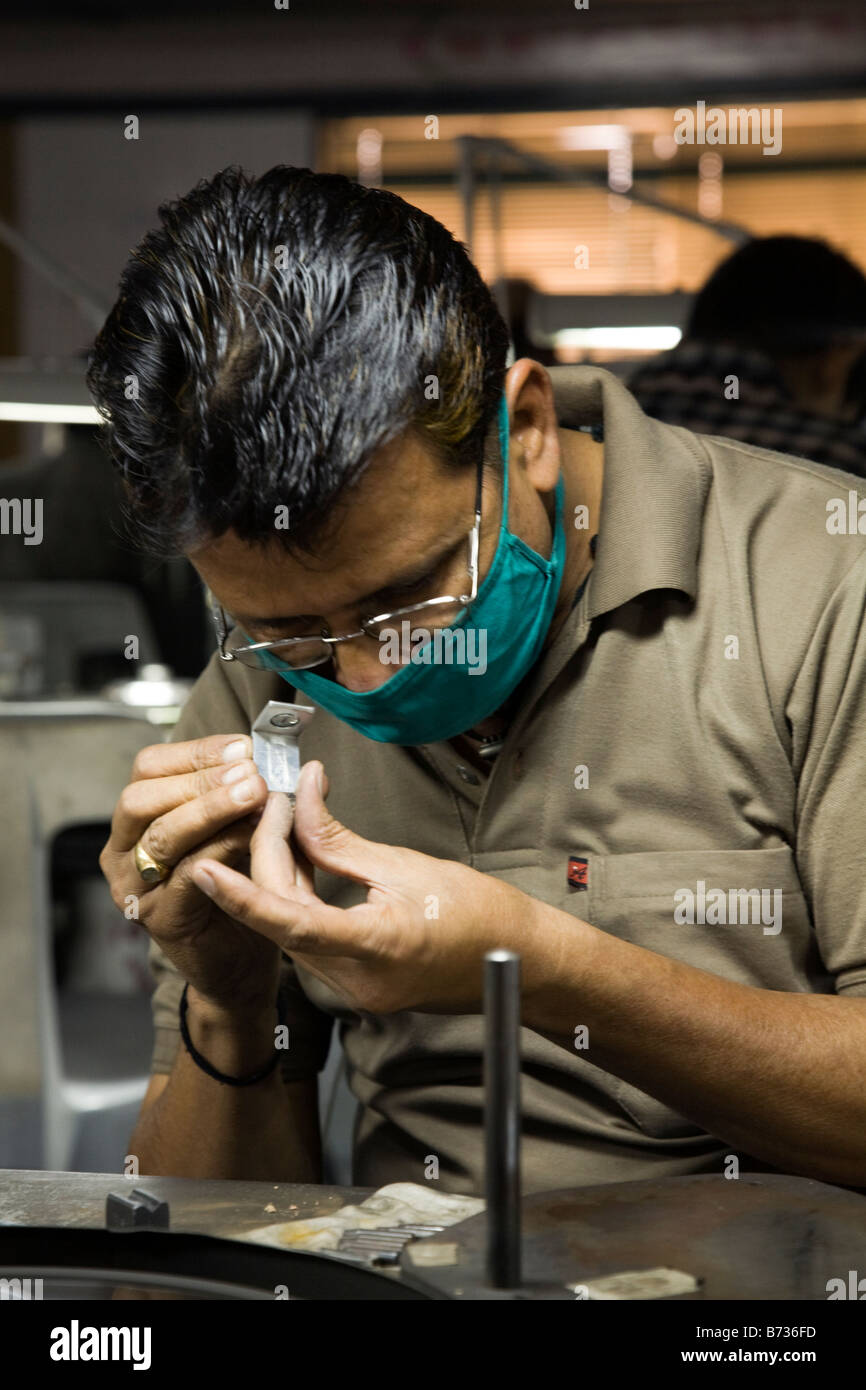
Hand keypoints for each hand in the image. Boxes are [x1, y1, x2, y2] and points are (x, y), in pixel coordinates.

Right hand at [100, 733, 280, 1013]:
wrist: (240, 963)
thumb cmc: (241, 891)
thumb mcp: (253, 833)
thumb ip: (271, 801)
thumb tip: (311, 770)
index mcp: (139, 818)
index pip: (150, 767)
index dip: (197, 752)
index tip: (245, 747)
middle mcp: (125, 851)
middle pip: (142, 797)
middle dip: (200, 780)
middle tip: (250, 775)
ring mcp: (136, 887)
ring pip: (161, 835)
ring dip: (209, 809)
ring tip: (254, 795)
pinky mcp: (161, 918)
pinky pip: (185, 876)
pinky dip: (219, 850)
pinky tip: (249, 837)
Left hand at [190, 760, 552, 1014]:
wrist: (522, 960)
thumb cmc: (480, 913)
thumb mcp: (405, 866)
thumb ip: (340, 841)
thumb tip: (302, 800)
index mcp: (372, 948)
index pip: (287, 921)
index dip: (240, 895)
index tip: (204, 869)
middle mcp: (354, 979)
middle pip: (283, 917)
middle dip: (269, 858)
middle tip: (279, 802)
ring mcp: (355, 988)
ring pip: (293, 928)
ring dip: (283, 877)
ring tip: (290, 820)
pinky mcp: (358, 984)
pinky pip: (313, 938)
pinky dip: (303, 899)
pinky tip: (307, 860)